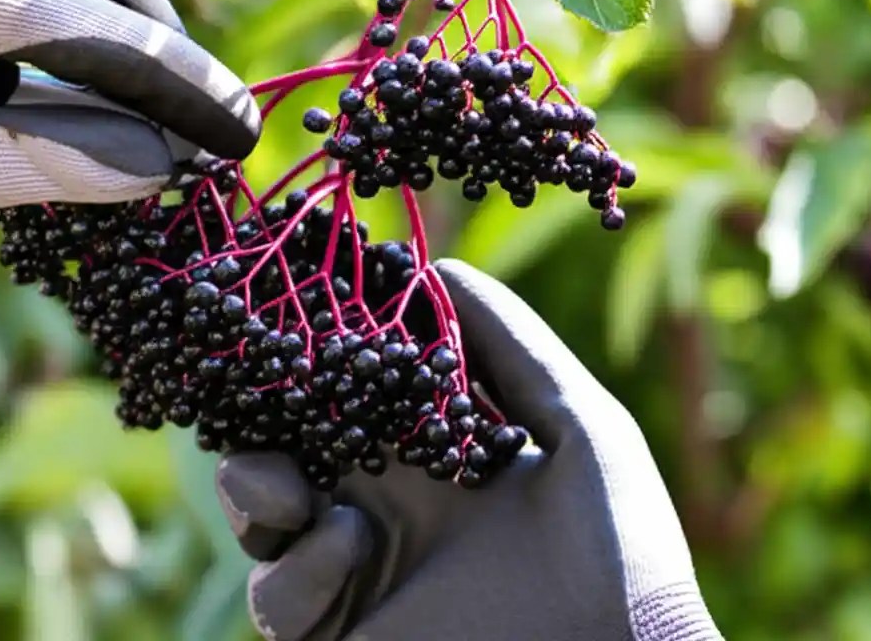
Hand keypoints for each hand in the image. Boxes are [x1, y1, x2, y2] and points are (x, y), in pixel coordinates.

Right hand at [215, 259, 722, 640]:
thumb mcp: (581, 429)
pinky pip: (276, 602)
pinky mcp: (339, 634)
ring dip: (255, 491)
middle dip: (251, 423)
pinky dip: (297, 568)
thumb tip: (437, 266)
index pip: (345, 395)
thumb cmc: (622, 553)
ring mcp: (354, 576)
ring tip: (296, 490)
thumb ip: (514, 347)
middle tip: (247, 397)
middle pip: (278, 451)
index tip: (276, 310)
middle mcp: (380, 507)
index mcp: (427, 454)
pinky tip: (346, 542)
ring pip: (258, 524)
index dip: (306, 358)